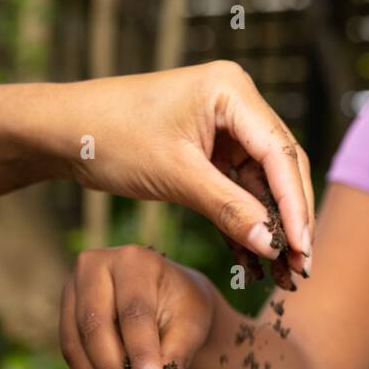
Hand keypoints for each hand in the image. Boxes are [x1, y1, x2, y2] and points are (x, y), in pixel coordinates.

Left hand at [0, 65, 313, 277]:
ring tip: (285, 275)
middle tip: (303, 267)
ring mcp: (224, 132)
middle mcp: (236, 107)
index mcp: (232, 93)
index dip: (294, 204)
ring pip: (262, 188)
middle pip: (280, 170)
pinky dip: (245, 227)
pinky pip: (237, 195)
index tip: (302, 248)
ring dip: (271, 231)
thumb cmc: (112, 138)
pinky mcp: (210, 156)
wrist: (65, 134)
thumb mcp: (174, 175)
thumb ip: (227, 208)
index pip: (279, 153)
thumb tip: (272, 243)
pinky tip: (256, 264)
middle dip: (291, 221)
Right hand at [60, 246, 214, 368]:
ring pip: (77, 343)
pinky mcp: (65, 311)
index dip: (142, 356)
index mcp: (134, 261)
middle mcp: (95, 265)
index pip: (134, 313)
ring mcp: (73, 287)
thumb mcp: (190, 326)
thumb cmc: (182, 308)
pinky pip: (71, 352)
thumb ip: (178, 357)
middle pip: (96, 327)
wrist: (165, 295)